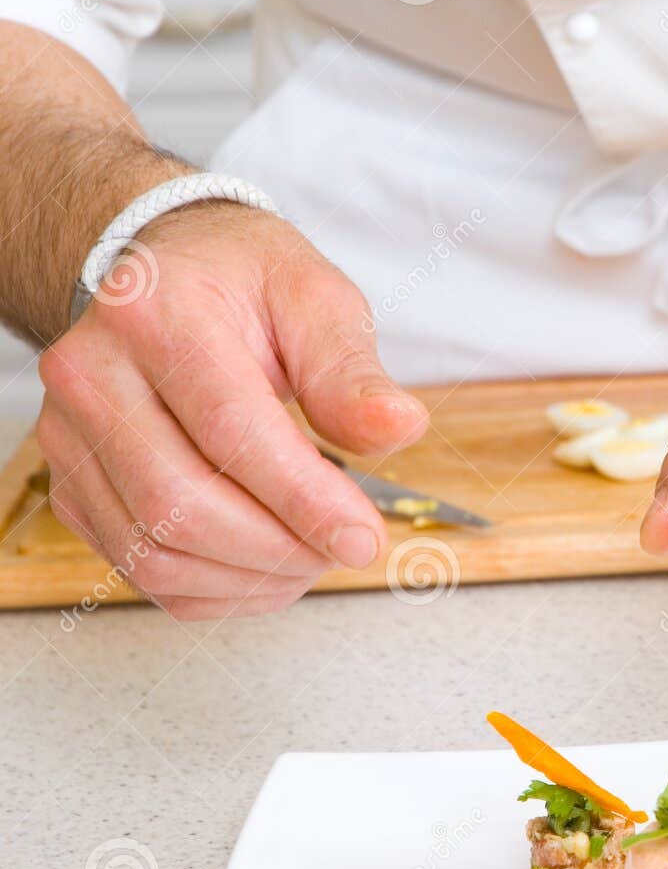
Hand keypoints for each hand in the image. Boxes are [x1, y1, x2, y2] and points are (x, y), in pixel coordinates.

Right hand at [37, 204, 426, 619]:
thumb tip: (397, 427)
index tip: (363, 538)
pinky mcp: (71, 485)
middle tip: (347, 546)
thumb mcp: (315, 298)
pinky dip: (215, 589)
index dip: (302, 499)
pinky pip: (140, 570)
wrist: (169, 279)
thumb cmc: (244, 286)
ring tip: (312, 552)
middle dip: (279, 548)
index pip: (229, 431)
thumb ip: (351, 371)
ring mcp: (69, 437)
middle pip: (180, 505)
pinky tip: (266, 566)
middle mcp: (91, 375)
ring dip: (250, 577)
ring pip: (155, 551)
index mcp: (154, 313)